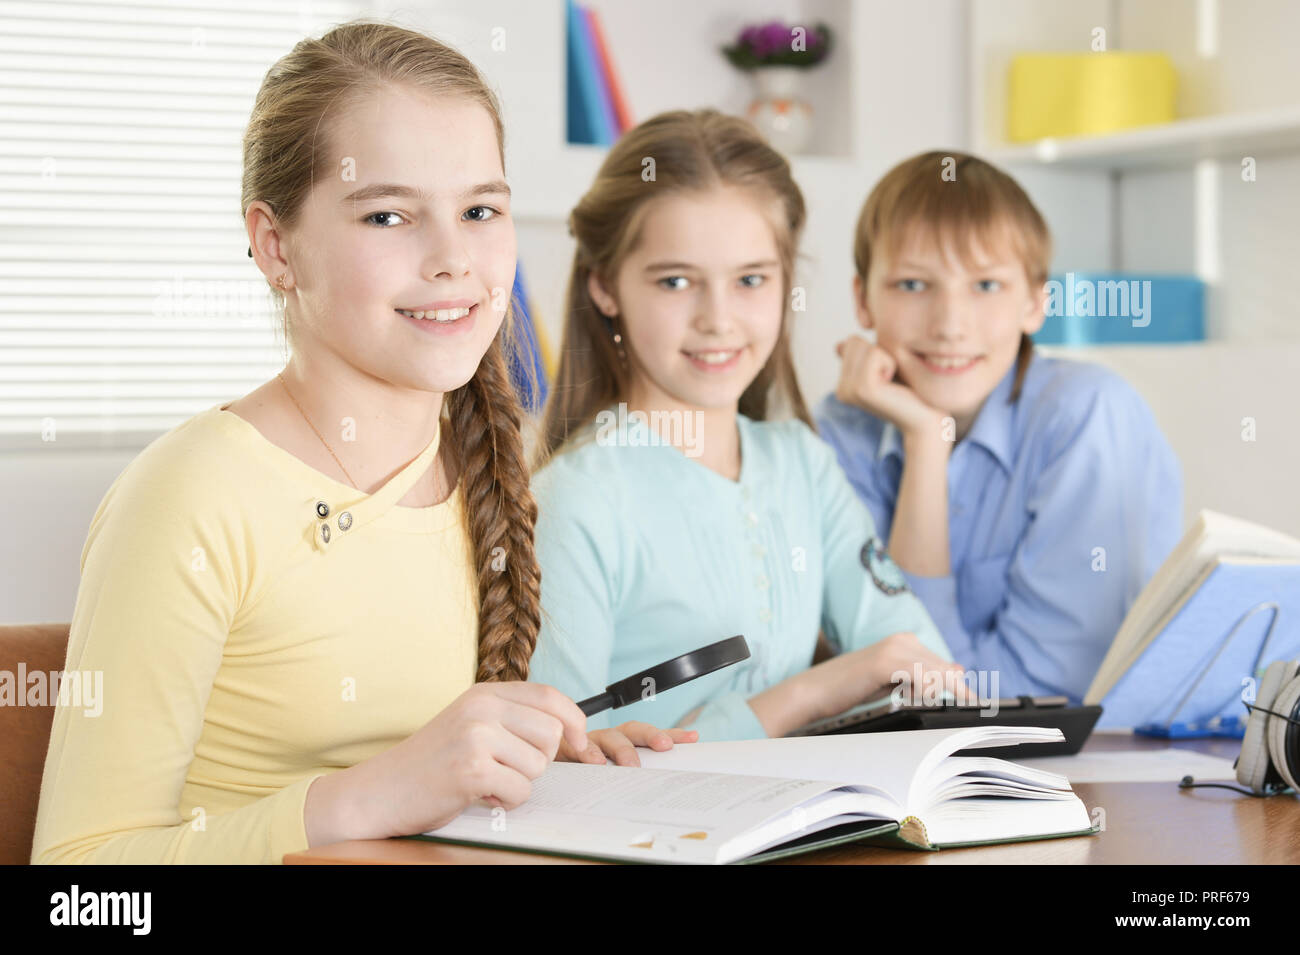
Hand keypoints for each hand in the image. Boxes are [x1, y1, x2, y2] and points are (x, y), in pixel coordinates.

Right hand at [307, 682, 587, 843]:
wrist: (382, 790)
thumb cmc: (433, 762)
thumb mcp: (472, 724)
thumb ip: (512, 718)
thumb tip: (570, 728)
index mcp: (485, 693)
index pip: (550, 696)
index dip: (574, 720)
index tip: (581, 742)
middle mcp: (482, 707)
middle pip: (551, 734)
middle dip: (539, 761)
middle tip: (507, 770)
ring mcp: (476, 736)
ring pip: (539, 766)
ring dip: (518, 783)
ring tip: (487, 782)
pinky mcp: (472, 768)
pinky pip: (520, 791)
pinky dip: (505, 801)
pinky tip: (479, 794)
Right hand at [557, 720, 699, 766]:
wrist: (547, 764)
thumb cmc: (585, 774)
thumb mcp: (611, 774)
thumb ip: (633, 777)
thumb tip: (666, 788)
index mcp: (622, 742)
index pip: (650, 735)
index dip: (671, 734)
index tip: (693, 738)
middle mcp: (608, 738)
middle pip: (632, 730)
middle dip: (651, 735)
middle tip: (664, 746)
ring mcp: (588, 741)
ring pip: (608, 737)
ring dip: (622, 749)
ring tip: (632, 765)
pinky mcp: (568, 747)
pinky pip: (578, 747)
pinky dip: (587, 753)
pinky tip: (595, 763)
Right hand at [805, 632, 966, 720]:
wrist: (814, 692)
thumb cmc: (850, 690)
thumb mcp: (891, 682)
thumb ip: (921, 674)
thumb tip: (959, 669)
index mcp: (906, 641)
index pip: (945, 666)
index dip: (961, 689)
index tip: (976, 707)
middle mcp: (903, 640)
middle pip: (946, 671)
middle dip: (956, 695)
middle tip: (960, 715)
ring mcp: (894, 648)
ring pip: (937, 674)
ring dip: (937, 696)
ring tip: (918, 707)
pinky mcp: (884, 661)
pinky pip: (921, 678)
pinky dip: (924, 693)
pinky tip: (910, 700)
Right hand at [834, 336, 945, 436]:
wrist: (926, 418)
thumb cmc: (911, 392)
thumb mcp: (883, 370)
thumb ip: (862, 358)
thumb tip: (838, 345)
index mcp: (843, 386)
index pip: (851, 343)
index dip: (876, 352)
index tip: (887, 376)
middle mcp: (842, 390)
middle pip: (854, 342)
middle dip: (879, 353)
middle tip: (891, 379)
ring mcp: (849, 391)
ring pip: (863, 346)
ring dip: (886, 358)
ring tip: (892, 383)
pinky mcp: (862, 389)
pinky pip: (874, 354)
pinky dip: (889, 362)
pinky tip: (893, 384)